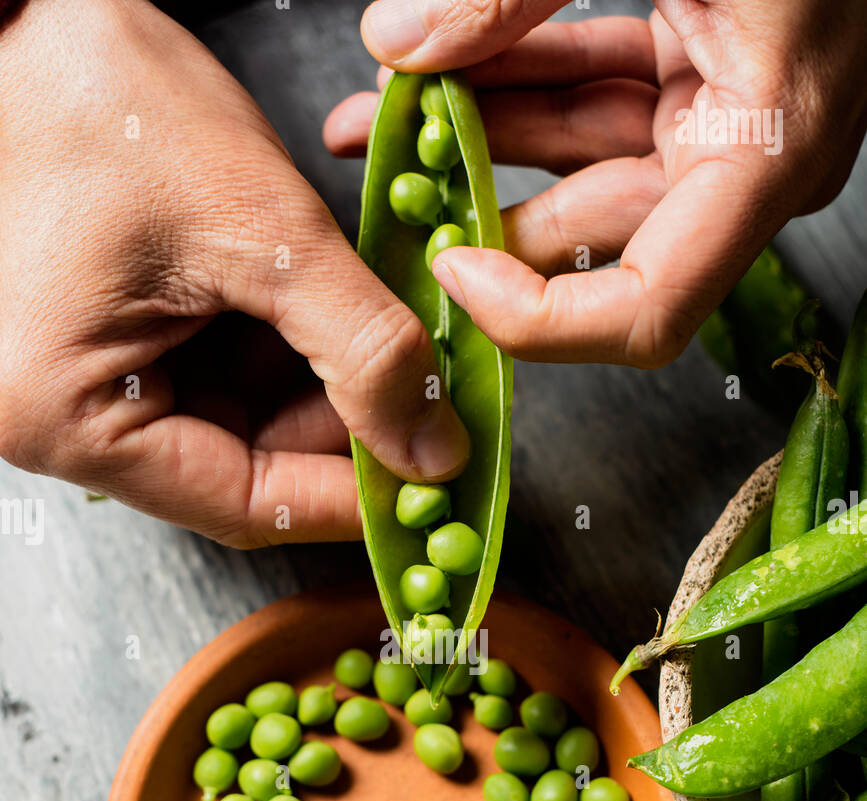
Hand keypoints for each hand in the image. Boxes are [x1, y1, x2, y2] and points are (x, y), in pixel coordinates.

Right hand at [0, 0, 468, 545]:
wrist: (32, 24)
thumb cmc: (103, 100)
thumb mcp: (263, 231)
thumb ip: (362, 347)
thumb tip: (430, 446)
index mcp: (70, 419)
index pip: (245, 504)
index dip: (352, 497)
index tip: (433, 478)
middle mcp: (69, 421)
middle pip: (245, 469)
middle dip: (344, 429)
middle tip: (431, 404)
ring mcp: (90, 386)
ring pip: (242, 424)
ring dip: (321, 384)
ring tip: (388, 339)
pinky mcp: (114, 347)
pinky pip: (219, 375)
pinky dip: (285, 349)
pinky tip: (332, 311)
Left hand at [325, 0, 866, 366]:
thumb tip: (402, 43)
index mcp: (771, 150)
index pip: (649, 310)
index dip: (541, 317)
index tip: (456, 266)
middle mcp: (754, 156)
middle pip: (593, 232)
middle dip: (476, 202)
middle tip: (386, 179)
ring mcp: (728, 117)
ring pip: (578, 159)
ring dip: (477, 131)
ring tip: (382, 111)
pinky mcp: (702, 73)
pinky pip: (593, 96)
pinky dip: (517, 79)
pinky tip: (436, 67)